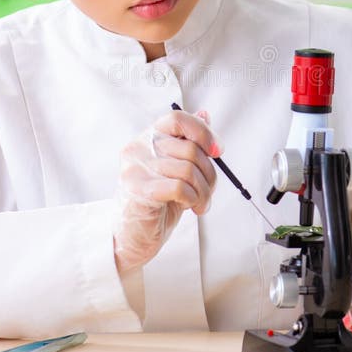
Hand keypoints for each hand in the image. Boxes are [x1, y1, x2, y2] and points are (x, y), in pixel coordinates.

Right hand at [113, 108, 221, 272]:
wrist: (134, 236)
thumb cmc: (158, 202)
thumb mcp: (178, 169)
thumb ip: (189, 143)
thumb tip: (204, 115)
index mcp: (149, 137)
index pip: (177, 118)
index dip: (202, 132)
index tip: (217, 151)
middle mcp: (139, 147)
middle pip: (190, 149)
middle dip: (209, 174)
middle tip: (208, 192)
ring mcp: (135, 167)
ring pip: (187, 170)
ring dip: (203, 192)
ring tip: (200, 204)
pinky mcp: (136, 189)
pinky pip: (179, 188)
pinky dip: (192, 199)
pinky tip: (189, 207)